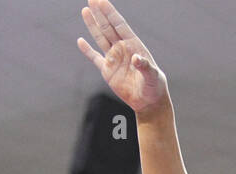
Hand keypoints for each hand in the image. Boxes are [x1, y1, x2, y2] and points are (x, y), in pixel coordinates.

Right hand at [76, 0, 167, 114]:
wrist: (149, 102)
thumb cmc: (155, 87)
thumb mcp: (153, 76)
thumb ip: (145, 66)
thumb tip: (136, 59)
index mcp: (134, 45)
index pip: (120, 25)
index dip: (111, 13)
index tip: (102, 1)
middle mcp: (122, 49)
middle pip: (108, 28)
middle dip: (100, 14)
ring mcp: (114, 59)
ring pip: (101, 38)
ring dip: (93, 26)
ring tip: (85, 11)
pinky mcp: (108, 71)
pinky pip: (95, 58)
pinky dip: (88, 51)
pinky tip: (80, 41)